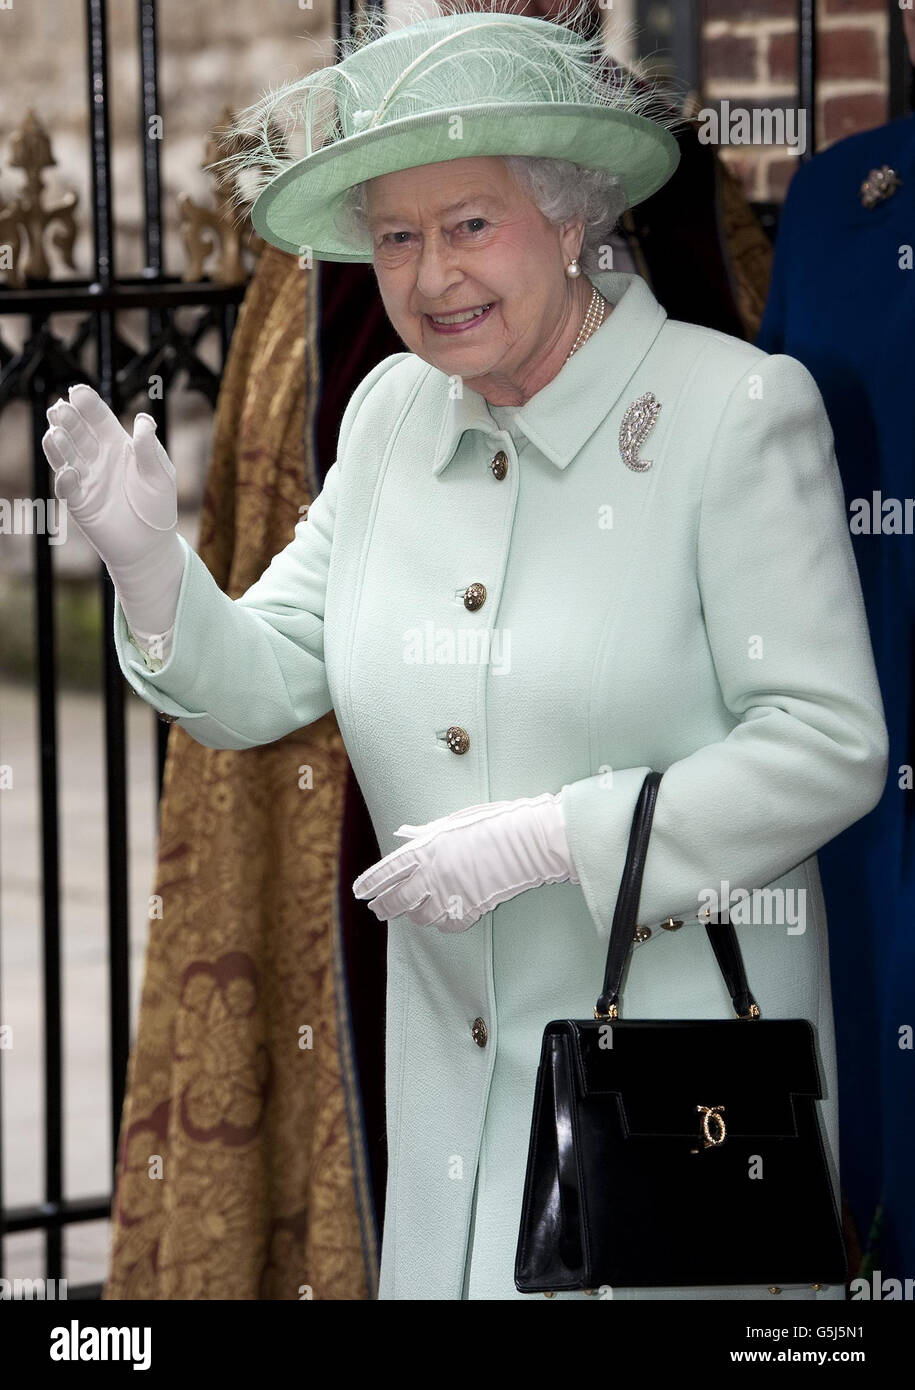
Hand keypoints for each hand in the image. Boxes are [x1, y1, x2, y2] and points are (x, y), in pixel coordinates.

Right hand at [42, 385, 185, 641]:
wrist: (151, 544)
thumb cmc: (158, 506)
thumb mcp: (160, 474)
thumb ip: (150, 449)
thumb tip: (144, 420)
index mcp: (118, 444)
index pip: (98, 418)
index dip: (87, 404)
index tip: (77, 391)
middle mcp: (97, 457)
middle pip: (77, 431)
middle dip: (67, 419)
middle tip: (61, 409)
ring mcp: (86, 478)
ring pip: (65, 455)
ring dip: (58, 443)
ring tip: (57, 433)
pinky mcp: (79, 502)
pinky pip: (66, 487)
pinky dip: (65, 479)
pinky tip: (70, 472)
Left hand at [352, 791, 578, 932]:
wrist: (528, 842)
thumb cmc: (493, 823)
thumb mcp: (453, 822)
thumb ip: (425, 833)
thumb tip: (403, 834)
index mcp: (426, 849)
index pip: (386, 871)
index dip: (369, 883)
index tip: (359, 892)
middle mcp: (432, 875)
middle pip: (397, 900)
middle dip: (384, 907)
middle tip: (378, 910)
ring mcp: (450, 895)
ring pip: (421, 917)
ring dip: (415, 915)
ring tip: (413, 913)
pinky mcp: (470, 910)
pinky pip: (448, 925)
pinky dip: (443, 923)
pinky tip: (442, 918)